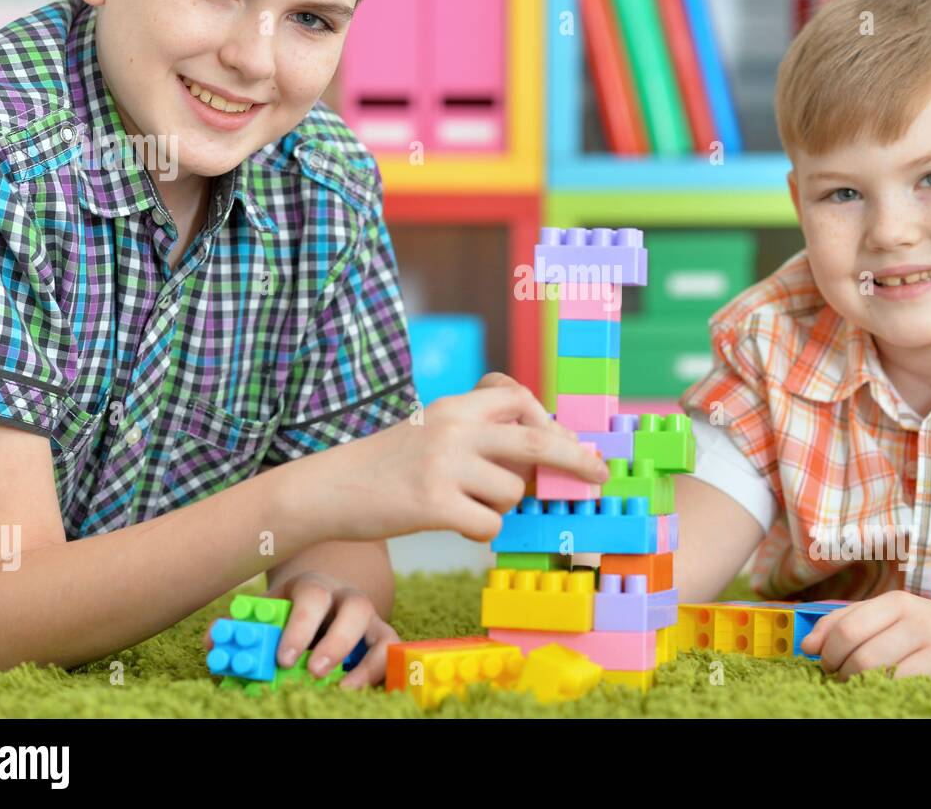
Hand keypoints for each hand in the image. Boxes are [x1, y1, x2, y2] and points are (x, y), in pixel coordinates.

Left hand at [204, 571, 397, 687]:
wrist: (321, 601)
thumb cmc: (288, 611)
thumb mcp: (266, 613)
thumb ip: (241, 626)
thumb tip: (214, 641)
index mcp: (314, 587)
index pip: (313, 596)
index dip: (300, 627)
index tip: (283, 658)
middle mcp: (347, 598)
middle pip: (356, 607)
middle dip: (336, 643)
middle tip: (314, 672)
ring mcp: (370, 620)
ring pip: (384, 633)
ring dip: (367, 663)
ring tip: (343, 689)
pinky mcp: (383, 640)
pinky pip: (392, 654)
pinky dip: (381, 673)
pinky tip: (358, 691)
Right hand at [306, 378, 609, 542]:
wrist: (330, 487)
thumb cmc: (388, 462)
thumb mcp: (431, 427)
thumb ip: (476, 429)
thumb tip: (542, 441)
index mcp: (455, 405)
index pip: (518, 399)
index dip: (547, 420)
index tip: (564, 439)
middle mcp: (454, 428)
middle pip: (538, 443)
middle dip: (576, 459)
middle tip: (600, 474)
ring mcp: (445, 465)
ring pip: (513, 492)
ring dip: (502, 506)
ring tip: (467, 503)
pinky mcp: (433, 503)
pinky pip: (490, 524)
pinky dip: (482, 531)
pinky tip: (455, 523)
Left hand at [799, 591, 930, 679]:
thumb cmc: (913, 626)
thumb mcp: (880, 614)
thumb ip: (839, 623)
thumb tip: (807, 646)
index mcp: (897, 602)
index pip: (848, 630)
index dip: (828, 654)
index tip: (826, 664)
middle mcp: (921, 621)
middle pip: (865, 658)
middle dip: (844, 675)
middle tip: (841, 679)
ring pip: (888, 678)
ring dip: (865, 688)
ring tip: (861, 685)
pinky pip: (913, 691)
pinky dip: (891, 695)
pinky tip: (886, 691)